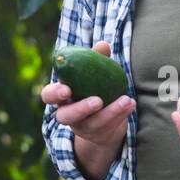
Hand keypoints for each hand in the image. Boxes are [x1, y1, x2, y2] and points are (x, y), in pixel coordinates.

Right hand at [41, 40, 134, 155]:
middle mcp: (67, 113)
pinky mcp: (97, 135)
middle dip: (80, 109)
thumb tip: (103, 45)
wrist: (103, 115)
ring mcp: (81, 127)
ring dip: (110, 112)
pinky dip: (121, 114)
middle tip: (97, 101)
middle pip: (64, 117)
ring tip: (126, 100)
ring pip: (92, 124)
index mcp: (61, 96)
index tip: (67, 89)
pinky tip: (131, 104)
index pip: (48, 96)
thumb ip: (95, 59)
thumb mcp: (93, 71)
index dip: (54, 94)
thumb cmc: (93, 85)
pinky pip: (108, 127)